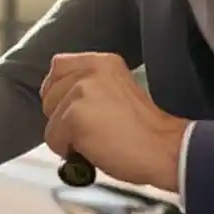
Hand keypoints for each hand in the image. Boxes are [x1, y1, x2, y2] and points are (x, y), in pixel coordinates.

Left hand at [40, 52, 188, 190]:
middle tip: (93, 129)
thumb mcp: (116, 91)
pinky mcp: (74, 117)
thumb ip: (89, 87)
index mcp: (102, 62)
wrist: (166, 149)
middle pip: (48, 95)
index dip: (59, 92)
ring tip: (97, 139)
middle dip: (62, 117)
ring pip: (50, 120)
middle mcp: (90, 71)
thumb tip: (60, 103)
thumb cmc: (146, 131)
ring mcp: (81, 92)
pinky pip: (53, 140)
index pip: (58, 67)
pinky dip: (69, 152)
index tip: (73, 109)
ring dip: (67, 137)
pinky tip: (94, 149)